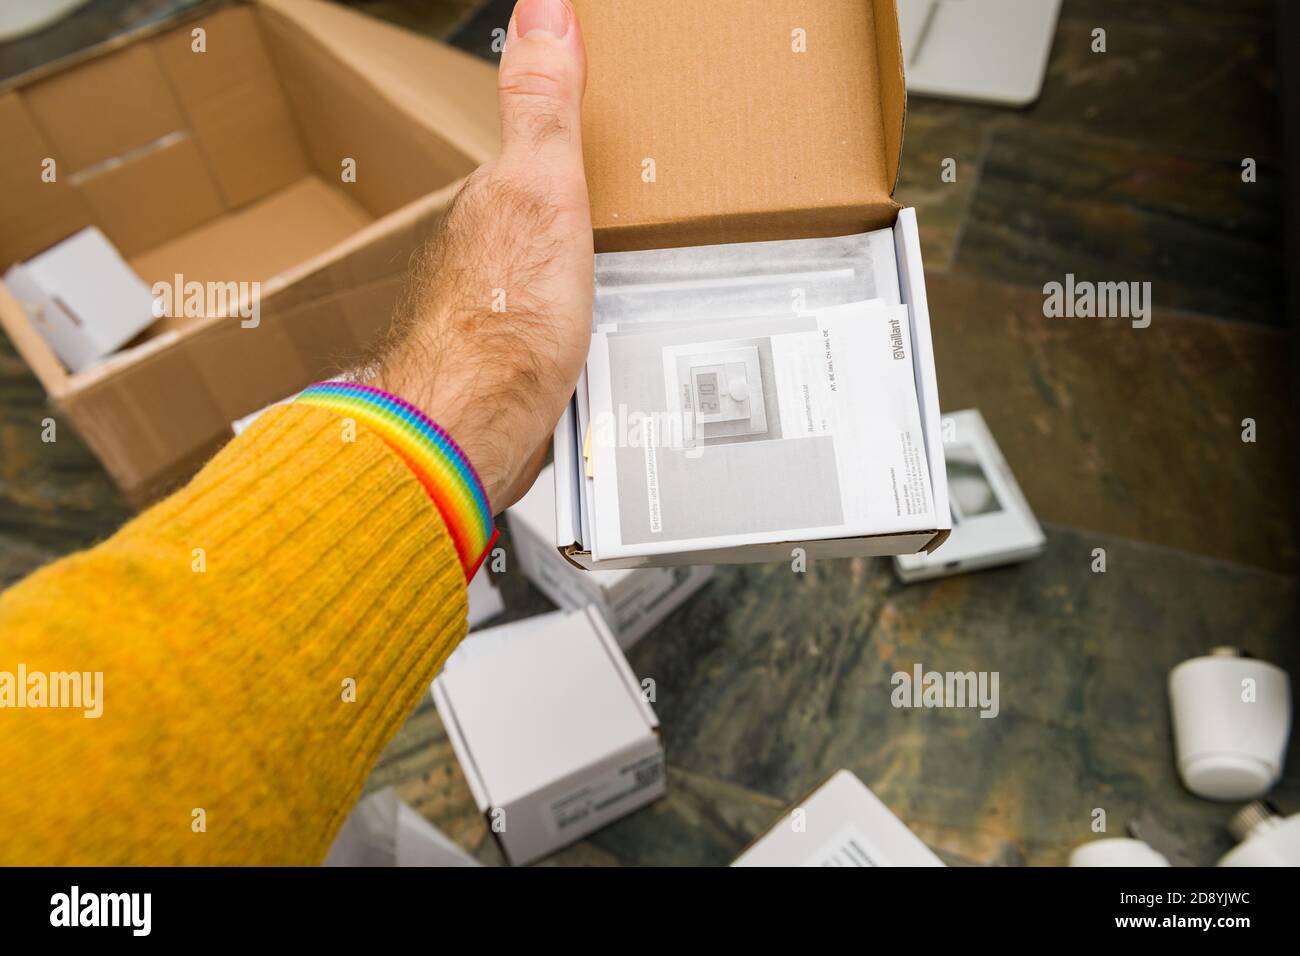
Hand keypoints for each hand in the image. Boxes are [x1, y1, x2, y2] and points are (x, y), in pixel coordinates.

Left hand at [373, 0, 590, 511]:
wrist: (474, 432)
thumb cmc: (506, 322)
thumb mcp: (542, 192)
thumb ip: (543, 106)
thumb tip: (542, 6)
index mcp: (499, 199)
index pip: (540, 149)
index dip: (575, 137)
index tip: (611, 128)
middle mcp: (491, 249)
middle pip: (544, 210)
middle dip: (580, 202)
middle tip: (633, 195)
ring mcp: (501, 308)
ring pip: (549, 269)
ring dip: (580, 264)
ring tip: (629, 261)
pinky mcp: (516, 361)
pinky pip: (558, 323)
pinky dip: (581, 316)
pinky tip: (604, 328)